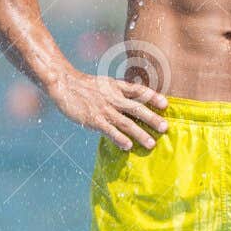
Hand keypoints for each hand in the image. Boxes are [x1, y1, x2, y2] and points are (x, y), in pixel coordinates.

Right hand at [47, 68, 168, 150]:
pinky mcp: (94, 120)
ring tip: (151, 144)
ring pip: (126, 123)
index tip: (166, 104)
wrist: (64, 84)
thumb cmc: (86, 86)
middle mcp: (113, 97)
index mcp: (117, 87)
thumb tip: (136, 101)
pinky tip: (128, 146)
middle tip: (165, 128)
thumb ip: (120, 91)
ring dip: (140, 134)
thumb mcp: (106, 84)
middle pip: (137, 108)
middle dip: (152, 118)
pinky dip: (119, 138)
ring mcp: (104, 109)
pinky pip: (109, 131)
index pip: (139, 90)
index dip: (152, 97)